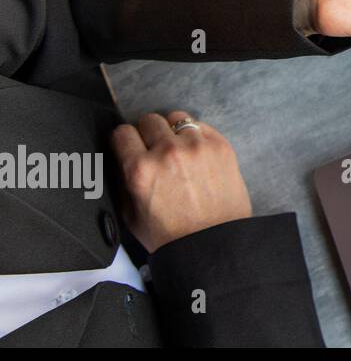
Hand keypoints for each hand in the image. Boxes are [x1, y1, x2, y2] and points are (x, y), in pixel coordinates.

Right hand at [111, 112, 250, 254]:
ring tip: (176, 149)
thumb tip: (119, 159)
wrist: (213, 241)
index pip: (122, 133)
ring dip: (172, 131)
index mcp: (140, 170)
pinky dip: (195, 134)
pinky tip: (195, 152)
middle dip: (147, 135)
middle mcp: (167, 152)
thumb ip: (122, 181)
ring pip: (176, 118)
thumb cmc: (172, 234)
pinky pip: (201, 124)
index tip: (129, 146)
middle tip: (154, 151)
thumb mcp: (130, 214)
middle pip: (149, 120)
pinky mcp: (220, 145)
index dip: (124, 141)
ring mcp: (197, 146)